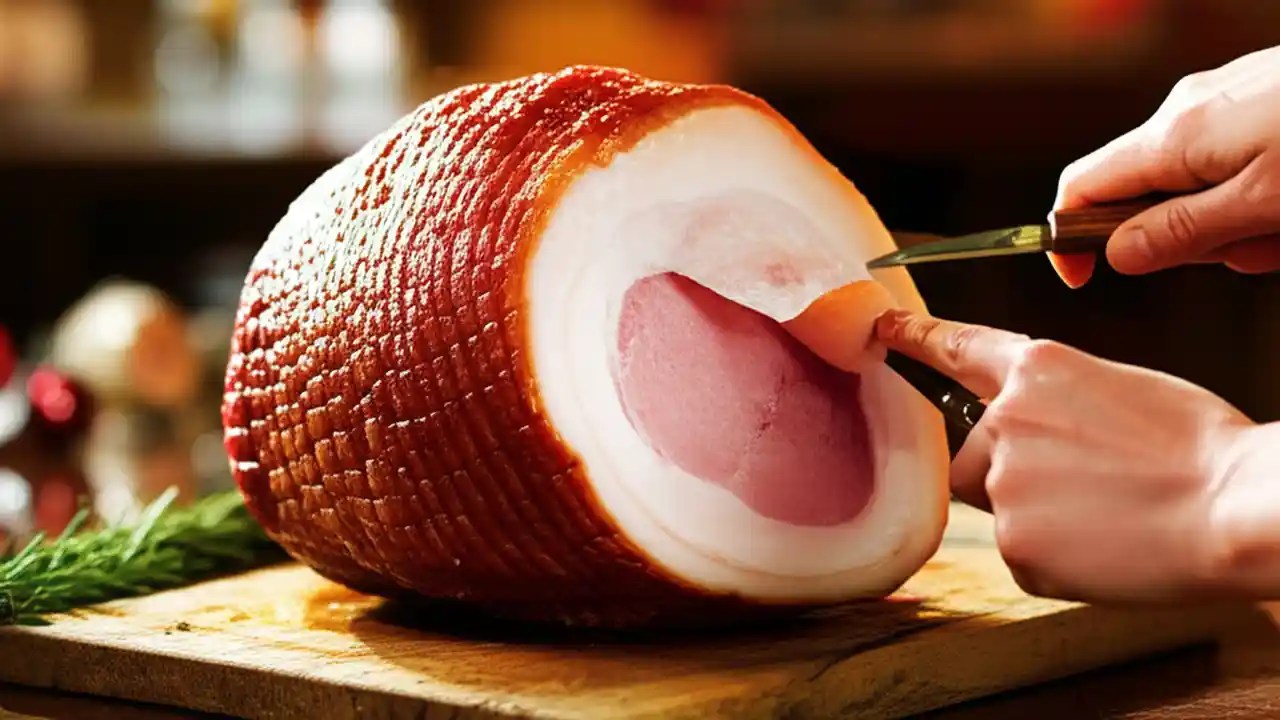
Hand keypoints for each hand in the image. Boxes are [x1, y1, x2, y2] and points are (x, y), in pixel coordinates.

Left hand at [875, 308, 1261, 602]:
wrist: (1237, 509)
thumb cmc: (1202, 448)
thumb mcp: (1122, 389)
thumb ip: (1059, 402)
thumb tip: (1039, 432)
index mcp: (1038, 367)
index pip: (956, 347)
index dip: (913, 338)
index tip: (879, 332)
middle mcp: (1005, 419)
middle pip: (969, 452)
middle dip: (1005, 470)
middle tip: (1077, 486)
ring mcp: (1005, 483)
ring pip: (997, 504)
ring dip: (1035, 513)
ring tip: (1104, 515)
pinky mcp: (1014, 544)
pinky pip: (1020, 552)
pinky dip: (1056, 558)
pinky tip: (1106, 547)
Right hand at [1051, 45, 1279, 287]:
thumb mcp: (1263, 207)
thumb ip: (1182, 233)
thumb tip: (1114, 255)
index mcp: (1174, 136)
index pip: (1081, 188)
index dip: (1069, 238)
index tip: (1085, 280)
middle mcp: (1187, 111)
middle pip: (1146, 193)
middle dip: (1191, 237)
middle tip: (1251, 250)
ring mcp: (1225, 99)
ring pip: (1198, 183)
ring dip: (1239, 222)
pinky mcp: (1259, 99)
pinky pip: (1235, 161)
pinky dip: (1261, 194)